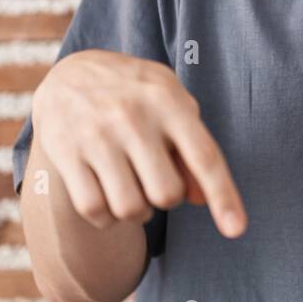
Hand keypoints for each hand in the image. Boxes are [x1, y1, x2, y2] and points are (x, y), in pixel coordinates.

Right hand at [32, 49, 247, 237]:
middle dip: (167, 199)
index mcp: (167, 100)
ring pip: (129, 208)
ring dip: (137, 212)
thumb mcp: (171, 104)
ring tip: (131, 188)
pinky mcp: (66, 152)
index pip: (203, 156)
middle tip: (156, 180)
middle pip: (166, 194)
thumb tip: (201, 200)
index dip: (223, 196)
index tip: (237, 231)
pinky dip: (105, 217)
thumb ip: (192, 147)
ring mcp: (96, 135)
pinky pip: (93, 210)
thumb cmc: (136, 94)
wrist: (70, 71)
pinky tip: (106, 196)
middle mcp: (132, 116)